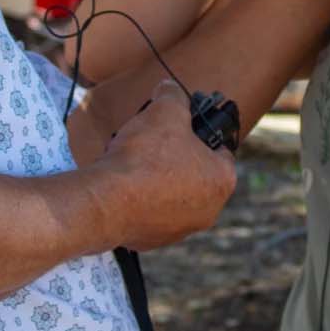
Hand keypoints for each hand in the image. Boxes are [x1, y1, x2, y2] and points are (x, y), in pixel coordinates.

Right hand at [94, 82, 236, 251]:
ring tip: (136, 162)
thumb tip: (170, 90)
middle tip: (156, 142)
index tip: (182, 127)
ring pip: (173, 194)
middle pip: (195, 173)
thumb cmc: (144, 157)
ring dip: (158, 178)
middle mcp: (208, 211)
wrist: (107, 200)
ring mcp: (180, 230)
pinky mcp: (153, 240)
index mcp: (222, 181)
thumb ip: (173, 95)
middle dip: (176, 156)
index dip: (200, 133)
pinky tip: (125, 184)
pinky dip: (140, 198)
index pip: (220, 149)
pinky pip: (150, 212)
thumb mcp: (165, 110)